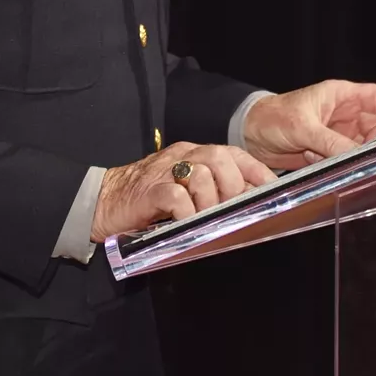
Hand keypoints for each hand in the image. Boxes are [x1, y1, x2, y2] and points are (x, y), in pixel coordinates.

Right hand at [90, 142, 276, 241]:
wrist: (101, 201)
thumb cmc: (146, 199)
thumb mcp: (183, 190)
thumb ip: (210, 190)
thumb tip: (246, 202)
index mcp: (191, 154)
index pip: (232, 153)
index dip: (256, 171)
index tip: (273, 189)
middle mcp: (180, 157)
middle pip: (219, 157)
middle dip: (233, 186)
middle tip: (230, 210)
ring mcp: (163, 172)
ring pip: (201, 175)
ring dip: (210, 202)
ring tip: (205, 219)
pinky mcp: (149, 191)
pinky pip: (176, 196)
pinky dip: (187, 212)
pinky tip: (186, 222)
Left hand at [242, 79, 375, 170]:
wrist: (250, 134)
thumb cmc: (271, 117)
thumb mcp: (302, 127)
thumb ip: (331, 142)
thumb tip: (356, 155)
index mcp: (340, 95)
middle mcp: (343, 113)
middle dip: (371, 143)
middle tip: (361, 155)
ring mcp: (337, 132)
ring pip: (361, 146)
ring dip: (350, 156)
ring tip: (326, 156)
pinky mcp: (329, 150)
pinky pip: (345, 159)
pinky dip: (336, 164)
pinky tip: (313, 159)